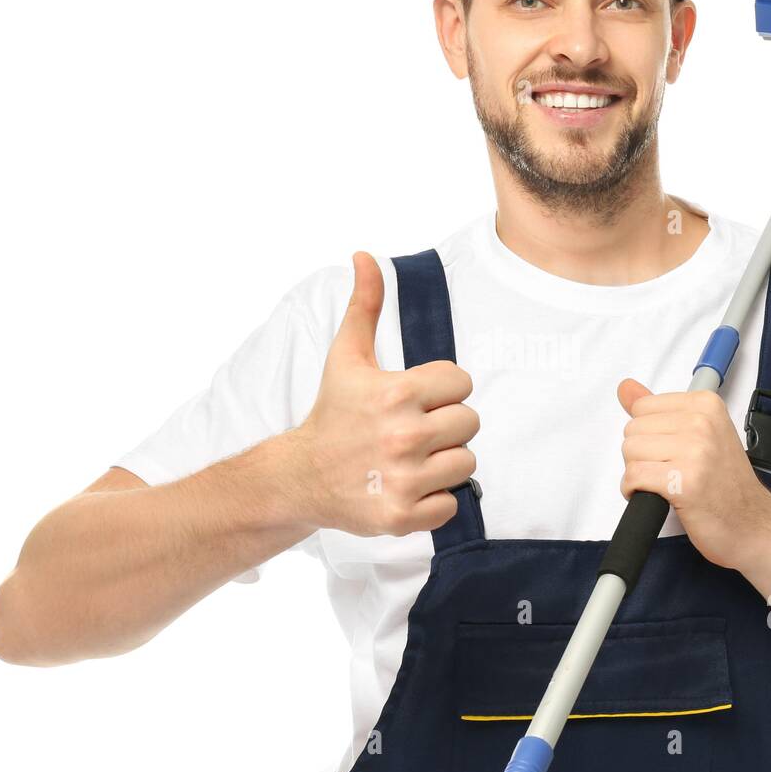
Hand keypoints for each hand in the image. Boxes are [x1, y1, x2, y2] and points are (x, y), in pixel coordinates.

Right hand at [287, 251, 478, 535]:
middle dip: (447, 425)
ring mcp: (403, 479)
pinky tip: (408, 486)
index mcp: (396, 393)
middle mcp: (402, 436)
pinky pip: (452, 504)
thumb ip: (365, 305)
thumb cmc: (333, 413)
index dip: (443, 389)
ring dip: (445, 462)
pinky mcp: (402, 516)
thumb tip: (364, 255)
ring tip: (412, 459)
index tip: (416, 399)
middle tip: (414, 430)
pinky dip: (435, 500)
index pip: (461, 382)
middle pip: (470, 422)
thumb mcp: (347, 356)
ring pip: (466, 463)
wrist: (301, 476)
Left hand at [617, 377, 770, 572]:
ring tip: (665, 484)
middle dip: (641, 455)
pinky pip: (633, 477)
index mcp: (706, 405)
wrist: (752, 524)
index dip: (648, 434)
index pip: (643, 406)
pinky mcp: (684, 481)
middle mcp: (702, 423)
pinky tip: (655, 496)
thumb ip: (659, 410)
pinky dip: (633, 491)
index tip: (670, 450)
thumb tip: (625, 387)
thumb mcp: (698, 435)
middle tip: (669, 471)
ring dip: (638, 474)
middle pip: (633, 429)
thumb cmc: (725, 484)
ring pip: (630, 452)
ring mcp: (695, 452)